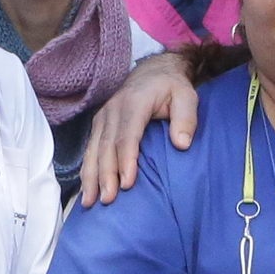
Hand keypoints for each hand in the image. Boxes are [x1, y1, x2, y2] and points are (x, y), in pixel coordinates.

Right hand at [77, 53, 205, 206]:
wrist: (152, 71)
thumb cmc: (171, 88)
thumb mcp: (187, 96)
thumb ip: (186, 119)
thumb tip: (181, 144)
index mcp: (134, 103)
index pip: (127, 135)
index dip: (126, 160)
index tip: (128, 183)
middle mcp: (113, 109)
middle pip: (106, 147)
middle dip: (106, 175)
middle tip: (108, 200)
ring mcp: (102, 117)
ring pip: (93, 150)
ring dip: (91, 177)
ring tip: (89, 202)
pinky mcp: (98, 124)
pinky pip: (90, 149)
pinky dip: (87, 170)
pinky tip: (87, 189)